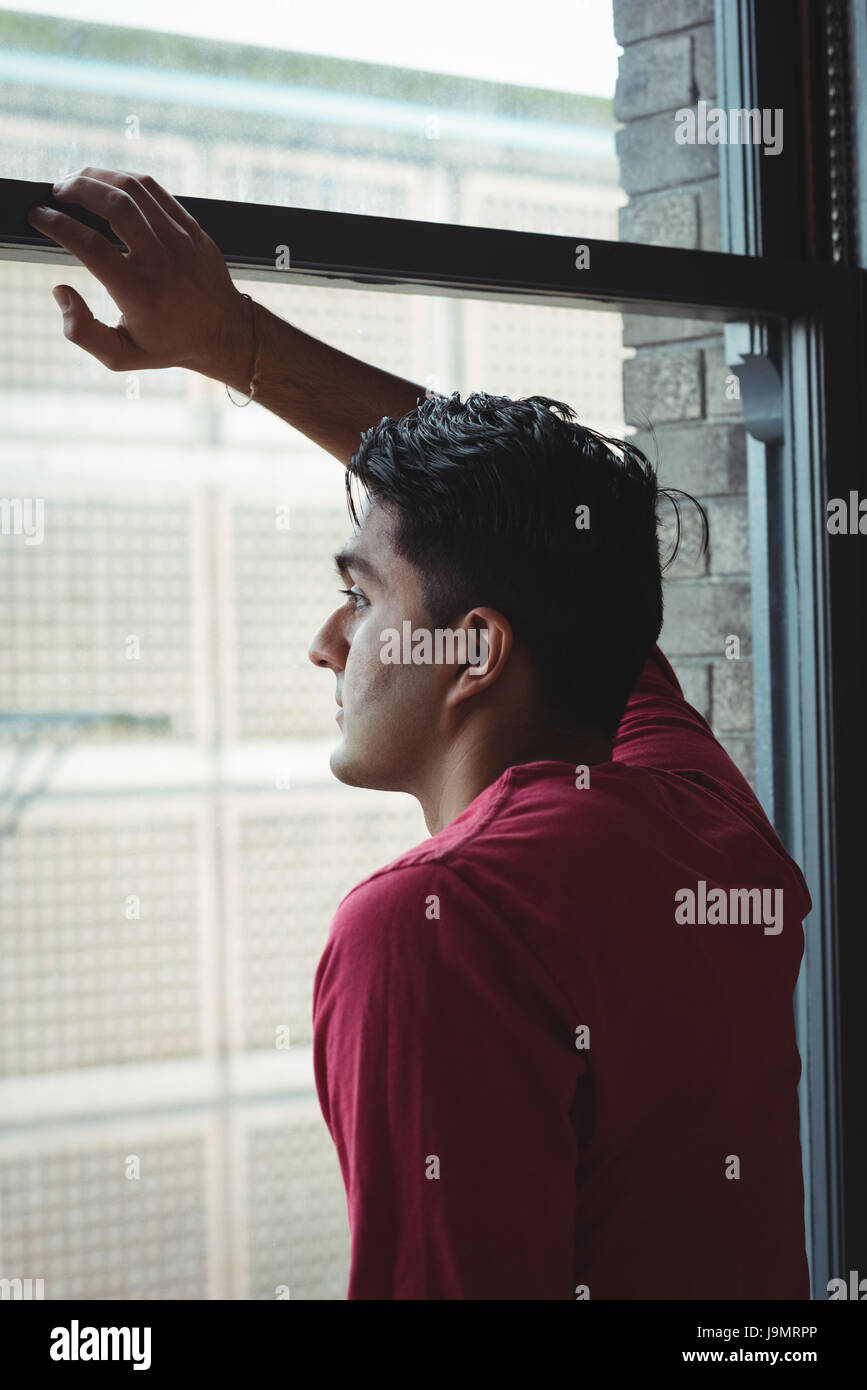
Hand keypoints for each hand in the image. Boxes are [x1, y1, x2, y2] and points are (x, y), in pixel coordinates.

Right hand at [27, 167, 250, 379]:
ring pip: (134, 189)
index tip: (37, 217)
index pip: (90, 246)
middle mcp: (162, 262)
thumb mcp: (121, 356)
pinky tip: (107, 186)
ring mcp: (181, 241)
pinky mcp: (192, 228)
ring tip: (76, 183)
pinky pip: (154, 190)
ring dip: (97, 177)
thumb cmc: (167, 344)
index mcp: (140, 294)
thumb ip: (82, 332)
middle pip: (114, 204)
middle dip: (76, 188)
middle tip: (56, 192)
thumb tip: (60, 291)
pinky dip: (124, 181)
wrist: (224, 333)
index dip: (56, 225)